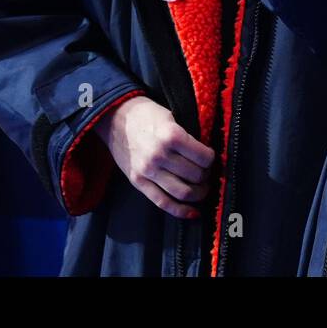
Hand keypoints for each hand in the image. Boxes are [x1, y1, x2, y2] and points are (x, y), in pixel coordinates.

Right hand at [94, 95, 214, 218]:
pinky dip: (181, 211)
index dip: (211, 159)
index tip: (210, 158)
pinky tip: (193, 212)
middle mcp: (160, 155)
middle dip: (206, 176)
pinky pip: (162, 202)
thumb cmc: (147, 114)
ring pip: (183, 192)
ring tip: (201, 188)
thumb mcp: (172, 118)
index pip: (204, 157)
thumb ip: (187, 137)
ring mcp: (147, 171)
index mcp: (171, 135)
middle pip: (195, 175)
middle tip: (207, 172)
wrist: (115, 117)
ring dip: (198, 194)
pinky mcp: (138, 182)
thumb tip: (207, 157)